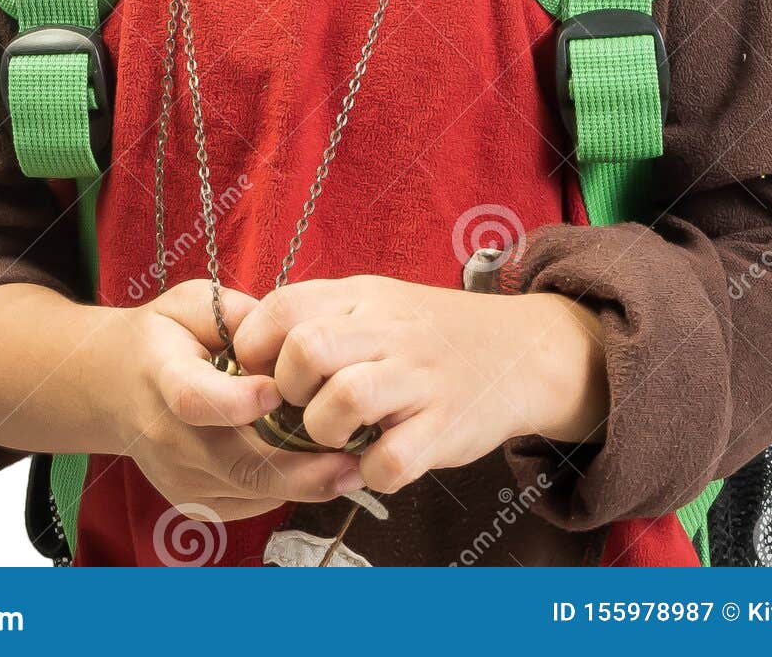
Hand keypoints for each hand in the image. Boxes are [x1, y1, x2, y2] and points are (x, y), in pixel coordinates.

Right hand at [106, 280, 364, 520]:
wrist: (114, 385)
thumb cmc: (165, 336)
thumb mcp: (193, 302)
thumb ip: (239, 314)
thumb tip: (289, 335)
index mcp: (161, 376)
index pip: (195, 399)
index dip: (238, 401)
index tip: (281, 389)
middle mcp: (165, 436)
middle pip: (234, 463)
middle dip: (298, 468)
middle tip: (352, 461)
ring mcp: (176, 476)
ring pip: (249, 490)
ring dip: (303, 483)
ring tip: (351, 467)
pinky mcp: (190, 500)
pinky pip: (247, 503)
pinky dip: (285, 490)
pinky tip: (319, 471)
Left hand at [231, 274, 607, 495]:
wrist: (521, 351)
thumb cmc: (429, 334)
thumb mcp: (377, 304)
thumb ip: (320, 317)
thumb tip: (251, 346)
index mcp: (363, 299)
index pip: (284, 306)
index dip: (257, 345)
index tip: (262, 372)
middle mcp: (389, 332)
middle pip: (306, 349)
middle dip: (288, 389)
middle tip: (301, 405)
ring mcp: (418, 380)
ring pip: (343, 401)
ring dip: (325, 431)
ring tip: (338, 435)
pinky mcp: (445, 428)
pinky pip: (390, 461)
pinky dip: (372, 472)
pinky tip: (376, 462)